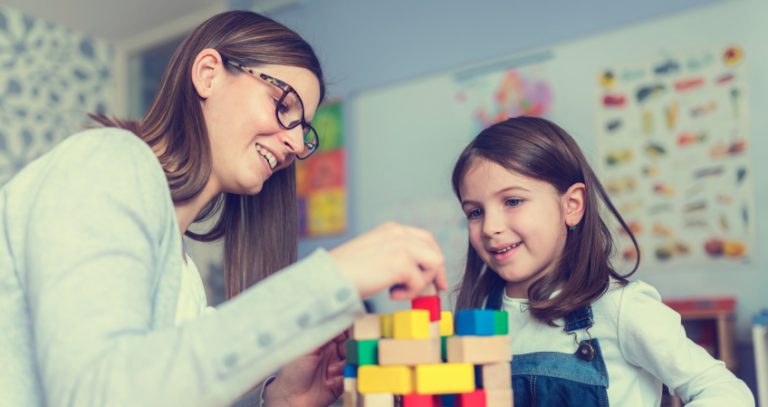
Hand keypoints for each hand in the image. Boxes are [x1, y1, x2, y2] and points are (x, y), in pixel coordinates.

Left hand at [263, 331, 347, 406]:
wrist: (289, 397)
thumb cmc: (292, 372)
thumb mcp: (308, 348)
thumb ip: (323, 334)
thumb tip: (336, 320)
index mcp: (324, 344)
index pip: (342, 333)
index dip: (347, 332)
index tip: (350, 332)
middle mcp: (332, 355)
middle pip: (351, 347)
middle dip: (350, 350)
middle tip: (346, 352)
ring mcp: (336, 369)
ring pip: (352, 363)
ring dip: (343, 367)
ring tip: (330, 372)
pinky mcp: (339, 384)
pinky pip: (349, 379)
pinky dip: (341, 380)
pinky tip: (329, 382)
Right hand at [330, 222, 447, 299]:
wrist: (330, 279)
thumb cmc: (347, 273)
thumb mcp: (375, 255)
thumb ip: (396, 257)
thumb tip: (418, 274)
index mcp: (392, 229)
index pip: (425, 239)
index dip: (434, 259)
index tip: (436, 279)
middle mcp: (399, 233)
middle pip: (435, 251)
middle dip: (435, 273)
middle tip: (433, 290)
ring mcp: (402, 246)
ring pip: (434, 264)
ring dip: (421, 283)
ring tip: (398, 292)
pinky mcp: (401, 263)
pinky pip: (420, 283)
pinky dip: (408, 294)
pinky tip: (390, 294)